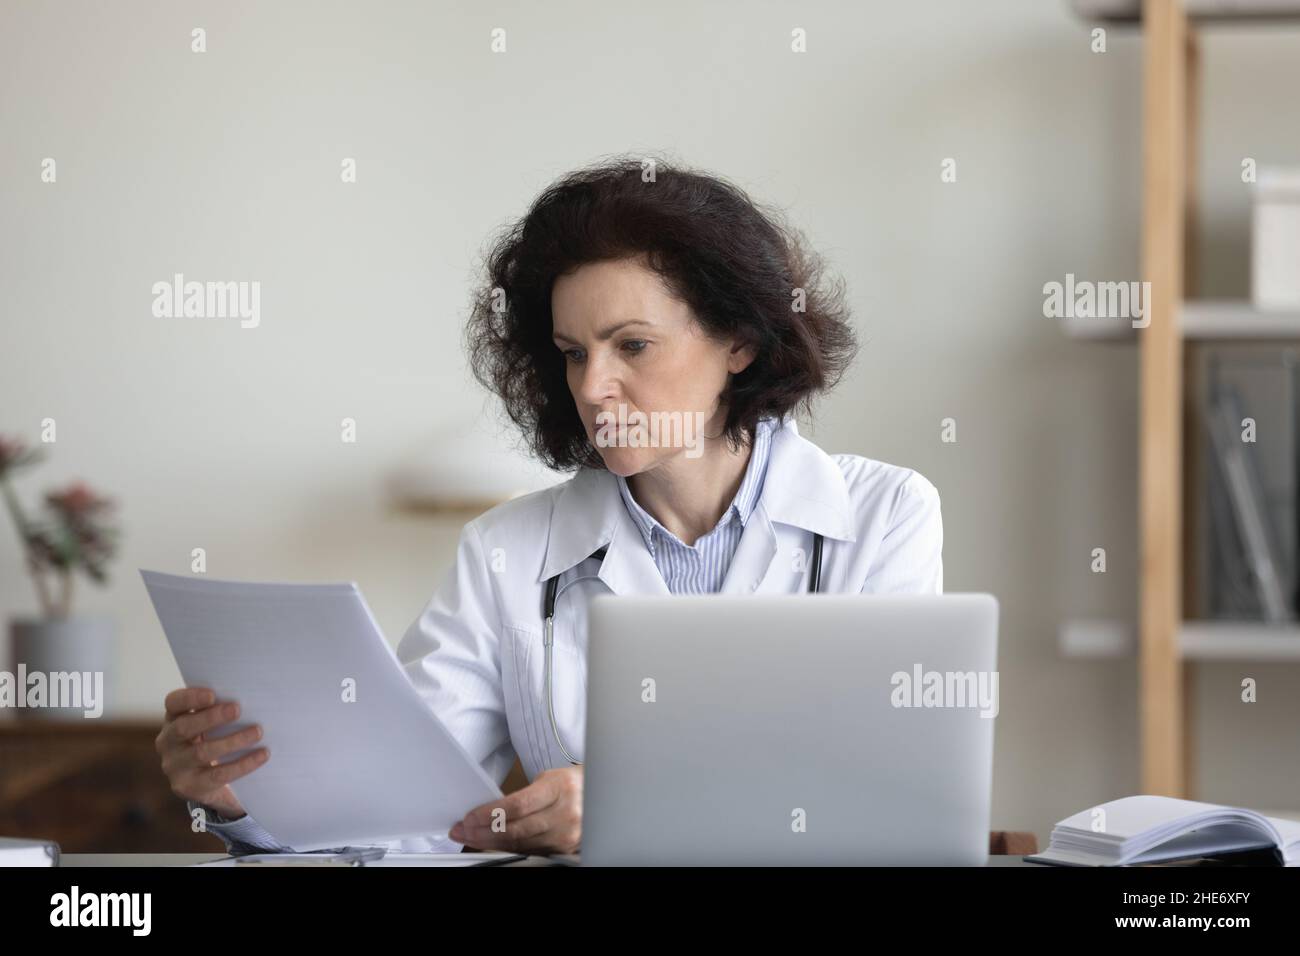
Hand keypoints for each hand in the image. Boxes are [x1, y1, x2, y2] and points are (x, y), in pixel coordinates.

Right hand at [156, 686, 268, 819]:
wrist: (208, 784)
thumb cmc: (213, 741)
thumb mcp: (210, 725)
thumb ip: (220, 710)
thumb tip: (253, 698)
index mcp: (173, 719)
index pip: (173, 703)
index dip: (190, 697)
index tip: (212, 695)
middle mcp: (168, 742)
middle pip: (183, 727)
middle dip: (211, 718)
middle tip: (237, 709)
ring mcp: (175, 766)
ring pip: (201, 752)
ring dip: (232, 741)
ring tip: (257, 732)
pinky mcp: (188, 787)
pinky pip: (217, 775)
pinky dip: (242, 764)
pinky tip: (262, 755)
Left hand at [449, 766, 582, 854]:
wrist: (599, 795)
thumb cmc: (569, 784)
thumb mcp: (547, 779)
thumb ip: (523, 795)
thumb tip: (490, 811)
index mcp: (559, 788)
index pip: (518, 805)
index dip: (490, 814)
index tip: (470, 817)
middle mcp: (565, 813)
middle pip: (516, 830)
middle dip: (483, 832)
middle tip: (463, 831)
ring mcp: (566, 834)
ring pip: (520, 844)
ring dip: (491, 843)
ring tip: (472, 837)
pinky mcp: (565, 848)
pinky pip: (530, 850)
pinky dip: (508, 848)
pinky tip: (493, 843)